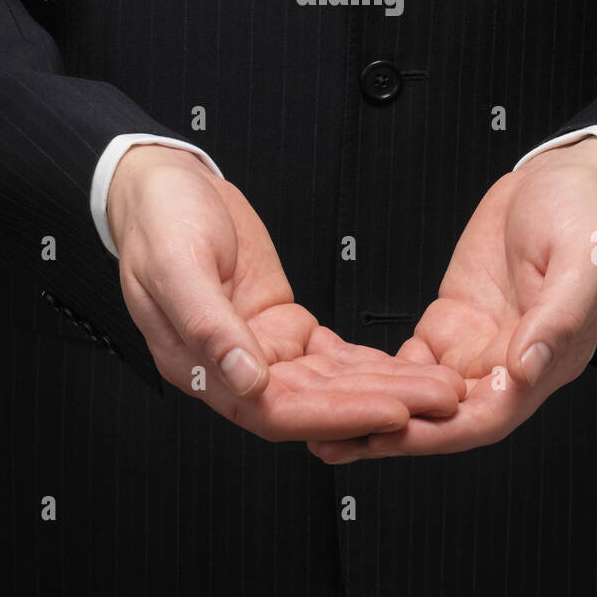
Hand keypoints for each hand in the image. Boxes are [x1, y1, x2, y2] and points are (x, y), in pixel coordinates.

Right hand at [109, 145, 465, 441]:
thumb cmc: (158, 218)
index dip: (337, 416)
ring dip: (383, 386)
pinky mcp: (278, 322)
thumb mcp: (177, 263)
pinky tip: (402, 366)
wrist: (161, 181)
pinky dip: (365, 362)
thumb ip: (209, 326)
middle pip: (315, 402)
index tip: (392, 413)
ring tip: (436, 386)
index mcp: (197, 365)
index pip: (277, 410)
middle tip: (438, 400)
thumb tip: (246, 382)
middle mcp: (232, 366)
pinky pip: (327, 355)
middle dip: (380, 403)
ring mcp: (259, 345)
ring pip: (329, 381)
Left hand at [307, 138, 596, 462]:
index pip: (490, 414)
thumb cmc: (586, 213)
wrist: (565, 175)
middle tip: (333, 441)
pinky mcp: (454, 319)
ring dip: (375, 410)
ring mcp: (478, 343)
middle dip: (391, 432)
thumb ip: (558, 317)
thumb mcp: (583, 259)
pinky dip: (375, 371)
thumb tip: (527, 368)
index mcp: (549, 359)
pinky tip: (337, 378)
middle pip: (446, 416)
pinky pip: (411, 358)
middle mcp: (509, 362)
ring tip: (320, 420)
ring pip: (421, 393)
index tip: (395, 432)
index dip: (442, 429)